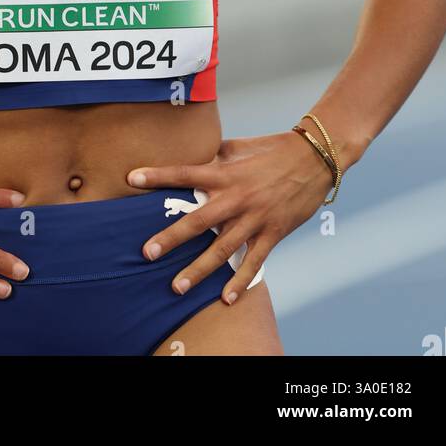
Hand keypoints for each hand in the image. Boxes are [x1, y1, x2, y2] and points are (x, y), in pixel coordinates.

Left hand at [127, 130, 333, 303]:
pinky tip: (226, 298)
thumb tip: (195, 158)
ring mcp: (254, 218)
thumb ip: (214, 156)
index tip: (131, 178)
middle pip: (197, 220)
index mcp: (224, 173)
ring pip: (221, 249)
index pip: (184, 173)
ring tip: (177, 286)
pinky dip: (241, 281)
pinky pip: (254, 261)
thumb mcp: (239, 147)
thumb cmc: (274, 148)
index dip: (157, 176)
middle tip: (147, 253)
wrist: (314, 157)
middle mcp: (236, 197)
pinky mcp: (273, 232)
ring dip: (198, 269)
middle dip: (171, 238)